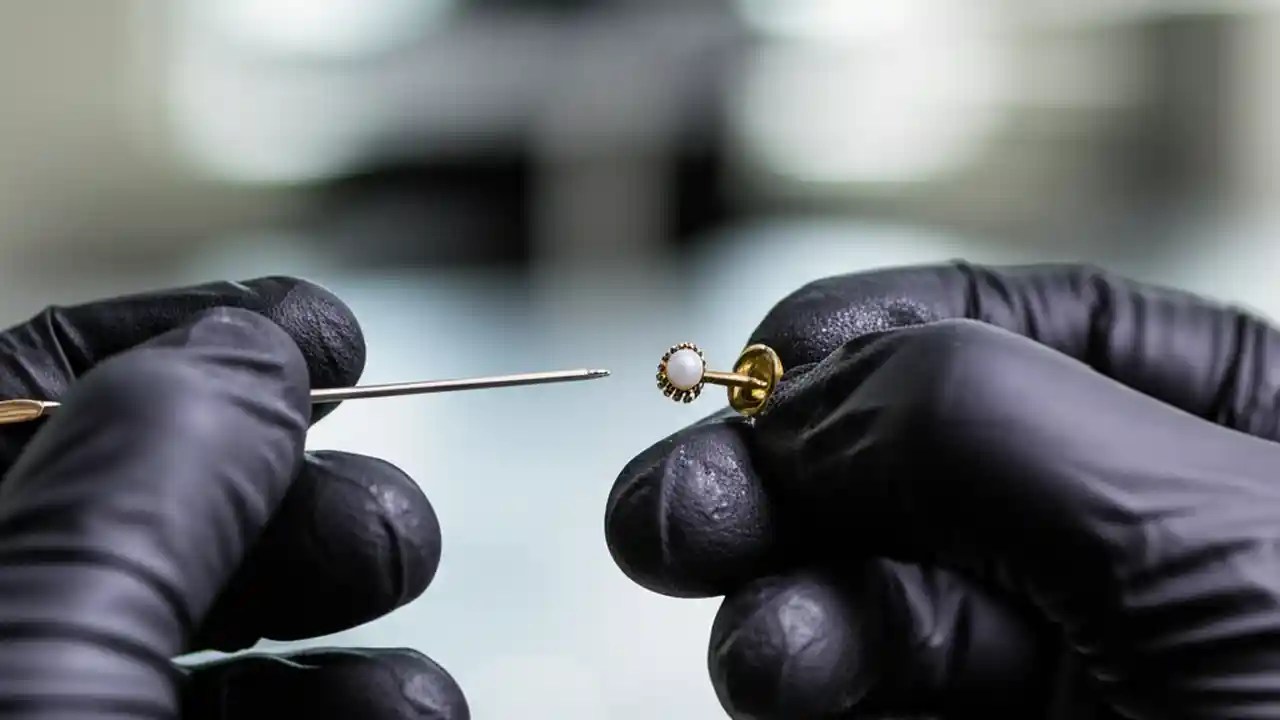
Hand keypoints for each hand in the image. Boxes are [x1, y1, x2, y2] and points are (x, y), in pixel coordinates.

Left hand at [0, 278, 466, 718]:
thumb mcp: (46, 658)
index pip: (37, 384)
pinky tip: (412, 698)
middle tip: (375, 498)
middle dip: (297, 475)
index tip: (329, 334)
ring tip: (406, 564)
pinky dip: (374, 701)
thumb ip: (145, 491)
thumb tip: (250, 349)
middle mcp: (19, 628)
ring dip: (355, 574)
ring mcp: (98, 710)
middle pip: (167, 496)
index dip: (189, 334)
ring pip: (240, 614)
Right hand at [605, 262, 1279, 718]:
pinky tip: (783, 699)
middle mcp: (1139, 535)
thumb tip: (785, 401)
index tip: (743, 385)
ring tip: (764, 662)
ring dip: (788, 616)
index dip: (858, 340)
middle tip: (665, 524)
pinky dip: (812, 698)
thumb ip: (979, 425)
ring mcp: (1072, 667)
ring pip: (873, 599)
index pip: (1012, 325)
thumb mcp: (1206, 540)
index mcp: (1231, 425)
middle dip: (781, 486)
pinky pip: (874, 705)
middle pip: (908, 468)